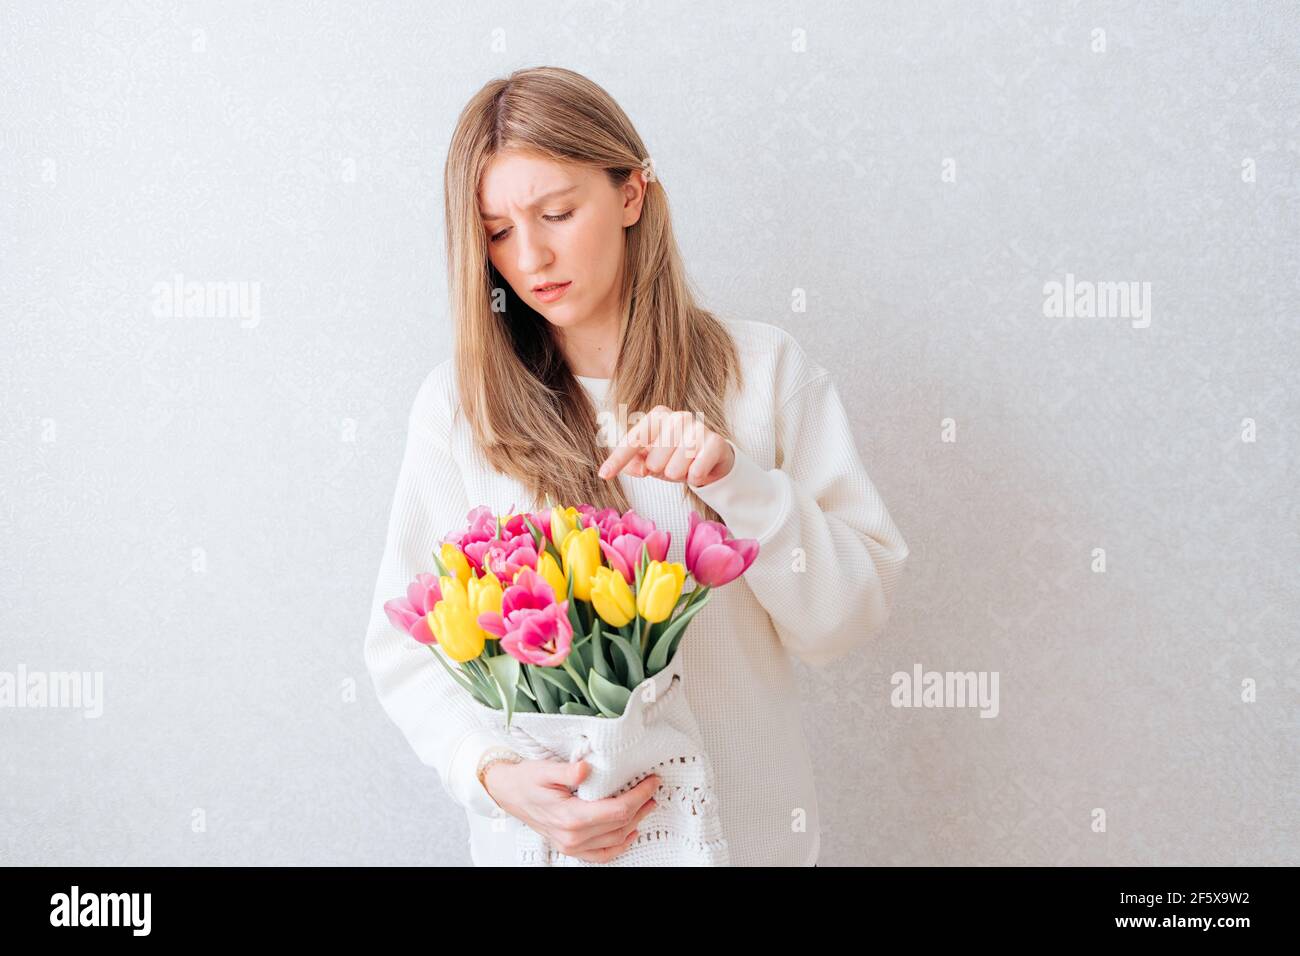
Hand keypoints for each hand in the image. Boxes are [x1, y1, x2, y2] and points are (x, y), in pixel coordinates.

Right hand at [483, 758, 659, 862]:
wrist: (508, 793)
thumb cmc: (526, 780)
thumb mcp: (544, 770)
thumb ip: (567, 772)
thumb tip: (586, 769)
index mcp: (570, 817)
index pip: (616, 810)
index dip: (639, 796)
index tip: (651, 782)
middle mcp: (572, 836)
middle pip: (619, 825)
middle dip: (641, 807)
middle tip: (654, 790)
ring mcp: (571, 845)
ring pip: (614, 840)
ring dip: (635, 823)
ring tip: (647, 806)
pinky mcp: (570, 847)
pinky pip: (601, 855)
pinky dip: (618, 846)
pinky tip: (629, 833)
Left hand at [597, 405, 734, 486]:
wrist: (710, 461)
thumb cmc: (673, 457)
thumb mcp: (649, 460)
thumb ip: (633, 463)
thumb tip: (638, 468)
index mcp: (657, 417)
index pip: (633, 441)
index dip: (617, 460)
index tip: (604, 475)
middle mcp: (678, 417)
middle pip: (654, 462)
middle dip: (660, 471)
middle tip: (671, 465)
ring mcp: (698, 427)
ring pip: (674, 469)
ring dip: (679, 475)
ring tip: (685, 467)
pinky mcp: (715, 442)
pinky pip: (696, 472)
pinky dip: (695, 478)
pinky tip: (699, 471)